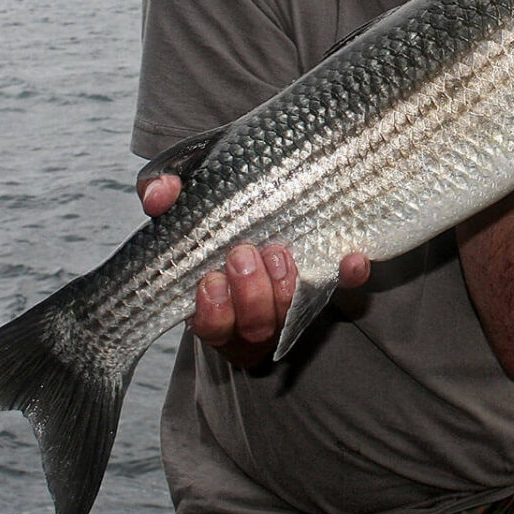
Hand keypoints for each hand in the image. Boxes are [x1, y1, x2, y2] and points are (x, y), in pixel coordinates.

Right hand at [137, 173, 369, 366]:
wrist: (260, 185)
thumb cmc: (213, 201)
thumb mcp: (183, 196)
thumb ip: (163, 195)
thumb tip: (160, 193)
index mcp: (209, 300)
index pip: (210, 326)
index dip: (213, 313)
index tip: (210, 281)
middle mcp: (250, 312)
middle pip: (255, 327)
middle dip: (250, 295)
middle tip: (245, 256)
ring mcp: (288, 301)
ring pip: (290, 318)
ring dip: (284, 289)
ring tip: (279, 253)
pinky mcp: (323, 282)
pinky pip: (339, 288)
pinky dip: (348, 276)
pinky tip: (353, 258)